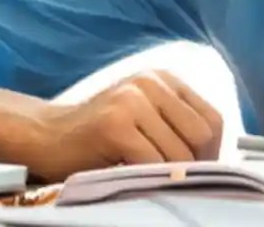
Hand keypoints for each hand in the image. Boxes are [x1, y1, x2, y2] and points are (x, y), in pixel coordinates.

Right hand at [34, 69, 222, 180]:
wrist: (46, 137)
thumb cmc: (99, 136)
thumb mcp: (145, 117)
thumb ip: (177, 125)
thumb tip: (217, 159)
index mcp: (164, 79)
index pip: (213, 118)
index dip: (213, 152)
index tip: (200, 172)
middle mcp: (151, 82)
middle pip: (202, 134)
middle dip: (197, 166)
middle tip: (179, 183)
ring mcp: (132, 100)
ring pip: (179, 152)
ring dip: (171, 176)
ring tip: (154, 181)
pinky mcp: (115, 124)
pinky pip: (152, 162)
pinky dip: (151, 179)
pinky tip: (136, 179)